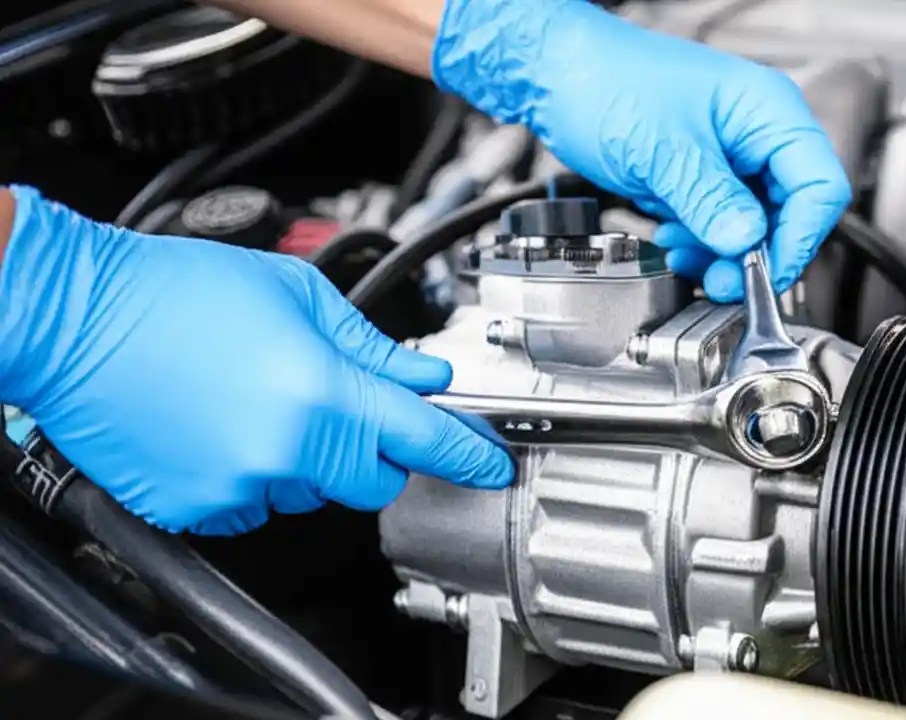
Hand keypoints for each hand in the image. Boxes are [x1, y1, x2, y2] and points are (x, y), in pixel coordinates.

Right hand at [0, 187, 512, 535]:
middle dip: (373, 448)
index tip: (490, 465)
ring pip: (312, 492)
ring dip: (307, 458)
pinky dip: (254, 476)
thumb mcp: (294, 294)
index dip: (467, 455)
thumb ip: (371, 345)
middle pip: (373, 480)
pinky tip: (224, 427)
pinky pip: (255, 506)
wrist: (72, 316)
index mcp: (320, 390)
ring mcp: (237, 486)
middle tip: (336, 400)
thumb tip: (423, 376)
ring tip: (258, 399)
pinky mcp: (196, 508)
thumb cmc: (173, 291)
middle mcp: (285, 449)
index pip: (421, 438)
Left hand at [432, 0, 851, 301]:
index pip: (819, 188)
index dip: (799, 240)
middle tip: (722, 281)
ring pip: (751, 225)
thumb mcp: (664, 152)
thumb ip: (712, 202)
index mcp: (768, 112)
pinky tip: (674, 240)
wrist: (554, 73)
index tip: (767, 275)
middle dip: (754, 254)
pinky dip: (700, 240)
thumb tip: (748, 244)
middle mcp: (758, 133)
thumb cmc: (605, 81)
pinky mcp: (702, 174)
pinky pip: (719, 220)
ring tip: (684, 255)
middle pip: (788, 213)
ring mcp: (731, 155)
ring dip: (722, 252)